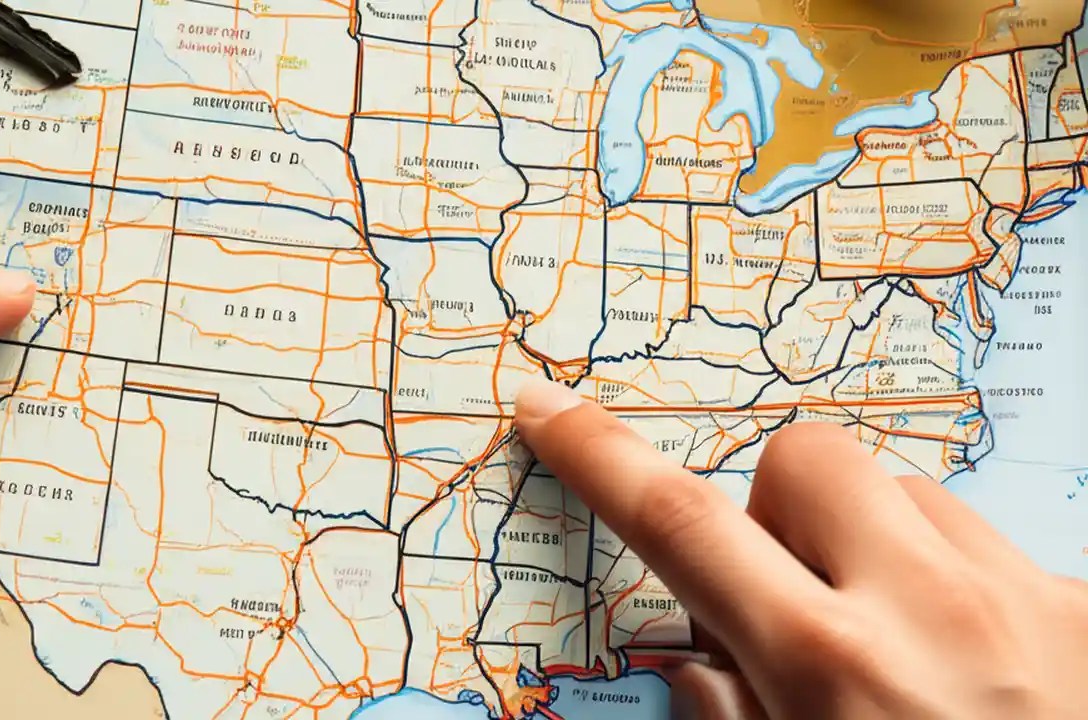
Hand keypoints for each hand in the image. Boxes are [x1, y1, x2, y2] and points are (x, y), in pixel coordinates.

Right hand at [516, 380, 1087, 718]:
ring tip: (898, 647)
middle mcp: (930, 610)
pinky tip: (981, 672)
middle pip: (807, 460)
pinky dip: (960, 588)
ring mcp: (1026, 600)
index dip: (601, 458)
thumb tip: (694, 661)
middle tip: (794, 602)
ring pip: (910, 495)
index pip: (679, 525)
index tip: (552, 411)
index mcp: (828, 670)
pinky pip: (995, 545)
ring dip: (876, 549)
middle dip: (778, 511)